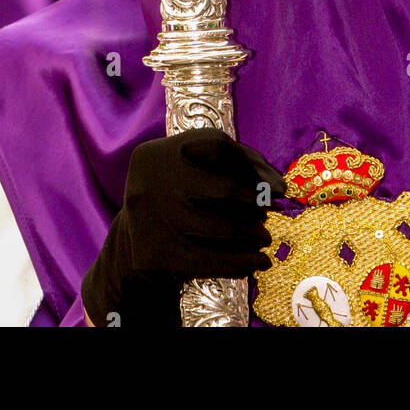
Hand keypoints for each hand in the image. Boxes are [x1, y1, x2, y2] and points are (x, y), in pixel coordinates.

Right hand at [82, 129, 284, 327]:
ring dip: (253, 234)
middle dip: (256, 202)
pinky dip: (240, 263)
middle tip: (268, 214)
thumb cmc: (175, 194)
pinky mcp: (155, 254)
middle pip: (224, 187)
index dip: (252, 164)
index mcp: (161, 152)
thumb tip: (278, 185)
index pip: (219, 146)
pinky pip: (209, 260)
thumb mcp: (192, 167)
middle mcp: (152, 180)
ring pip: (221, 227)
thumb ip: (232, 162)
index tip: (272, 184)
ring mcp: (151, 218)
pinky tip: (257, 263)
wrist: (131, 238)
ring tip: (264, 238)